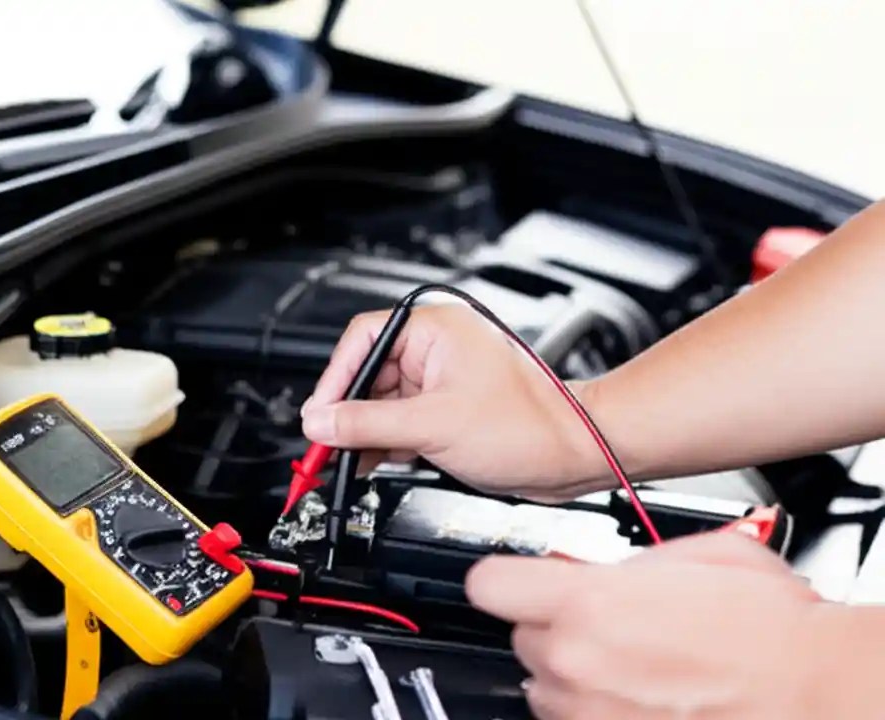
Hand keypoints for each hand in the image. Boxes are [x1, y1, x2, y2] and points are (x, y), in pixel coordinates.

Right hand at [301, 305, 612, 501]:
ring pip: (381, 401)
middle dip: (348, 413)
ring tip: (349, 460)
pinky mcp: (446, 408)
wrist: (574, 456)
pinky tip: (374, 461)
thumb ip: (368, 424)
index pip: (362, 339)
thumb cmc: (529, 426)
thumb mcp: (432, 426)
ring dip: (366, 432)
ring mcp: (441, 378)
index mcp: (434, 329)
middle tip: (326, 444)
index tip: (318, 415)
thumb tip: (321, 423)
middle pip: (367, 373)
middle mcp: (436, 347)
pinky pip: (400, 419)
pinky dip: (385, 441)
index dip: (334, 379)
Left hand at [466, 533, 829, 718]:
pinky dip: (596, 711)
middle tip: (608, 622)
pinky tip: (642, 697)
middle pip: (520, 637)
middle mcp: (575, 663)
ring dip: (573, 674)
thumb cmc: (772, 632)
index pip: (488, 583)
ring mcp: (586, 715)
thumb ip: (627, 563)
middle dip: (556, 626)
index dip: (506, 577)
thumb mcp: (695, 555)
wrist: (817, 693)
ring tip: (634, 665)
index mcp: (586, 603)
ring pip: (544, 687)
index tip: (518, 579)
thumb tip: (606, 569)